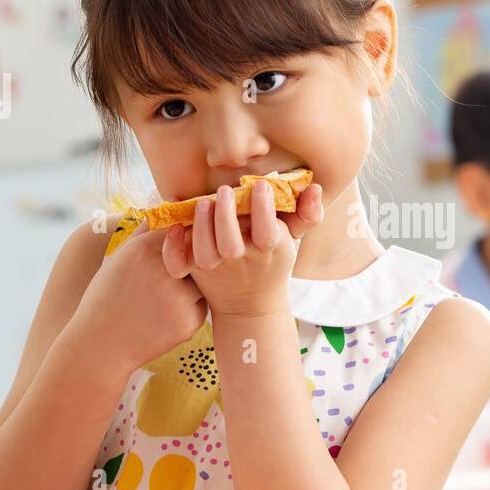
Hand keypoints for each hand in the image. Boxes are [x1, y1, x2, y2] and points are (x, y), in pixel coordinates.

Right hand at [67, 218, 208, 373]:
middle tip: (172, 275)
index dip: (182, 237)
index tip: (177, 246)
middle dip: (190, 262)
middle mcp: (164, 271)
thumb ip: (144, 231)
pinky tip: (163, 316)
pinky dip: (188, 309)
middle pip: (196, 255)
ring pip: (202, 282)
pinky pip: (200, 306)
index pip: (181, 229)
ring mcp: (179, 299)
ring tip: (162, 299)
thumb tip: (167, 204)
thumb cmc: (106, 297)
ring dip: (191, 287)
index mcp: (143, 250)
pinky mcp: (189, 323)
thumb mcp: (118, 258)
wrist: (100, 346)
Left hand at [171, 180, 323, 318]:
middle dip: (225, 213)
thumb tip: (316, 188)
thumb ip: (307, 214)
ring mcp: (217, 268)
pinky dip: (173, 247)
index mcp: (269, 250)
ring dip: (202, 224)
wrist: (251, 303)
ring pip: (205, 251)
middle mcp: (242, 261)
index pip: (267, 230)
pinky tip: (176, 226)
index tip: (260, 185)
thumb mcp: (293, 240)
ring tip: (204, 202)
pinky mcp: (197, 271)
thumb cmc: (273, 261)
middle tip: (225, 190)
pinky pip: (179, 263)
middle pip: (230, 242)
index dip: (263, 207)